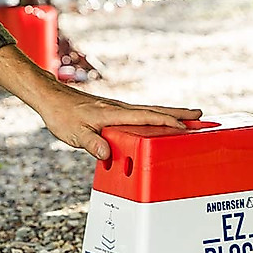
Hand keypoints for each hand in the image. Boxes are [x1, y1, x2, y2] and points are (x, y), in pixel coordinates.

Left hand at [0, 45, 201, 159]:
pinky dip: (156, 116)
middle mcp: (120, 109)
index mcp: (114, 114)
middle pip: (155, 110)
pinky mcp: (115, 112)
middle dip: (179, 113)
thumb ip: (92, 144)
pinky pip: (142, 114)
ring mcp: (119, 109)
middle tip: (201, 114)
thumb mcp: (74, 133)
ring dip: (171, 113)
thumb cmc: (62, 115)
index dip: (167, 121)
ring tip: (190, 117)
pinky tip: (161, 123)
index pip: (146, 117)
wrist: (51, 98)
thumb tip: (107, 154)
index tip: (185, 126)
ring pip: (151, 111)